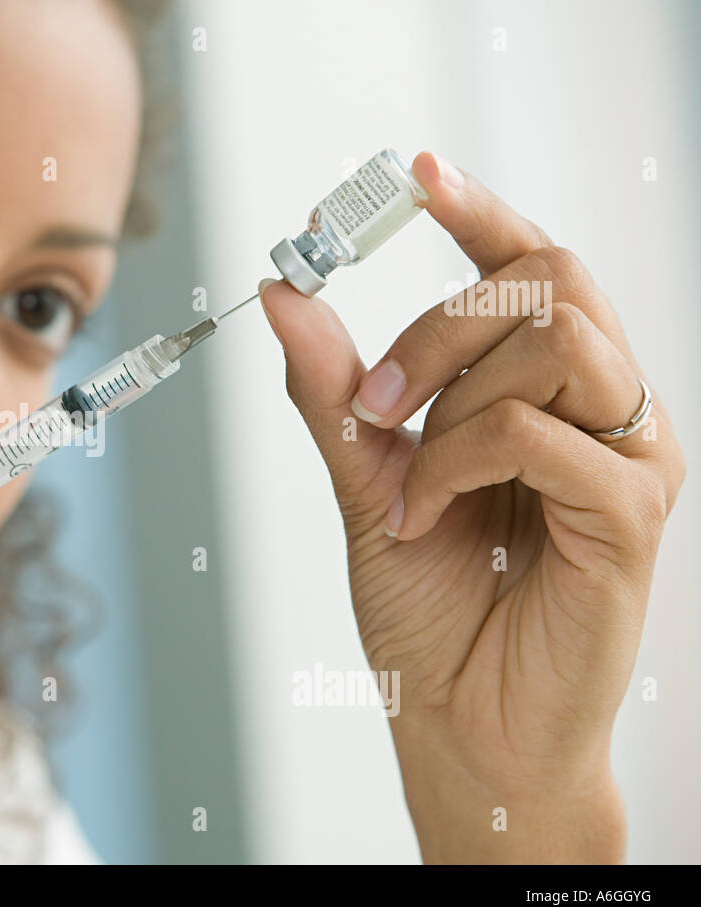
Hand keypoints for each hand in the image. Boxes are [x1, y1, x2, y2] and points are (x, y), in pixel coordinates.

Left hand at [258, 152, 685, 861]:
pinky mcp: (630, 516)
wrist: (460, 726)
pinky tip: (423, 519)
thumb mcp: (366, 480)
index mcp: (546, 391)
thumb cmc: (432, 608)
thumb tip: (284, 294)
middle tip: (375, 402)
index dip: (480, 208)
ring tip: (402, 476)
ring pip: (555, 341)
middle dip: (439, 324)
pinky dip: (456, 464)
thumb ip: (335, 391)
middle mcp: (602, 408)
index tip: (414, 171)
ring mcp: (627, 457)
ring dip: (447, 399)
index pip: (532, 263)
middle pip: (549, 278)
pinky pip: (539, 434)